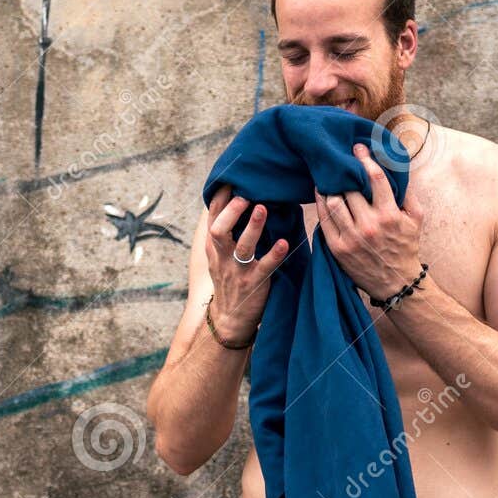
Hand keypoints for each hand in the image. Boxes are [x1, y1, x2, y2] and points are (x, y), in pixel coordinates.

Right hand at [205, 183, 288, 337]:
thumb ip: (228, 231)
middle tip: (245, 195)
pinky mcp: (254, 285)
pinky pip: (264, 268)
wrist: (230, 319)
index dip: (219, 197)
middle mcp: (222, 257)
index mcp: (214, 247)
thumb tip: (240, 199)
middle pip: (219, 230)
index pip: (212, 217)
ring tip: (262, 208)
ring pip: (241, 247)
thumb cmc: (230, 279)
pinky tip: (284, 243)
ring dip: (252, 228)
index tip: (230, 178)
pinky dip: (274, 255)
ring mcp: (237, 272)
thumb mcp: (221, 255)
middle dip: (231, 212)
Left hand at [314, 144, 424, 300]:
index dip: (365, 159)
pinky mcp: (338, 248)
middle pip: (349, 188)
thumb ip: (408, 193)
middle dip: (344, 172)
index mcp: (389, 215)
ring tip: (327, 177)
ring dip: (328, 186)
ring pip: (333, 202)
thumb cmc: (406, 246)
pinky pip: (324, 220)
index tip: (358, 148)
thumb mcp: (417, 219)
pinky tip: (321, 194)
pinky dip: (321, 204)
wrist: (396, 282)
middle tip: (338, 161)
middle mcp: (369, 225)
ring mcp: (351, 238)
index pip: (375, 178)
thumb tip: (397, 168)